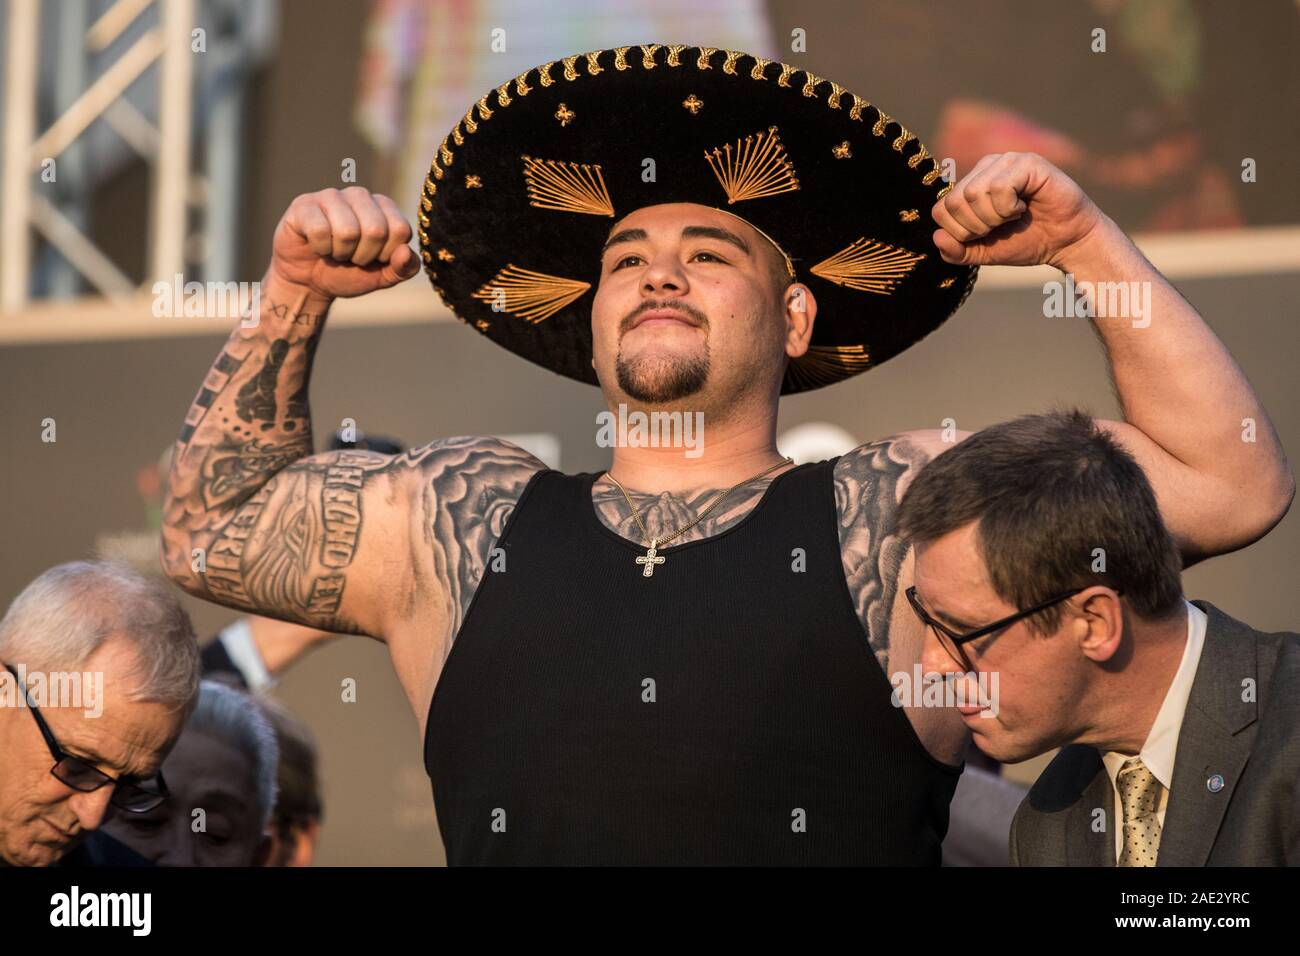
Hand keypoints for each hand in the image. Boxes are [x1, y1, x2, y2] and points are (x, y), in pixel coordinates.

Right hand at [269, 187, 419, 298]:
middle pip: (376, 230)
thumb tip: (405, 252)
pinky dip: (320, 248)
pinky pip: (320, 230)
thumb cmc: (349, 273)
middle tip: (351, 256)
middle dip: (363, 255)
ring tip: (334, 250)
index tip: (374, 258)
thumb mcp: (383, 276)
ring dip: (340, 253)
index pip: (400, 230)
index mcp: (384, 207)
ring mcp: (332, 196)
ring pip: (347, 231)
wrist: (309, 281)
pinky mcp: (305, 204)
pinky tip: (316, 245)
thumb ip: (404, 268)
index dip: (387, 254)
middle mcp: (360, 195)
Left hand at [930, 152, 1105, 269]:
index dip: (959, 232)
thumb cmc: (1027, 241)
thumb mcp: (984, 252)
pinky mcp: (1028, 162)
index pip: (940, 209)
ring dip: (994, 217)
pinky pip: (999, 187)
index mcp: (971, 184)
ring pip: (974, 194)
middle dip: (976, 227)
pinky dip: (1009, 207)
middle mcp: (985, 167)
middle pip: (955, 202)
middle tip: (1000, 226)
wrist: (1067, 242)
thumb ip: (957, 251)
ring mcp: (1006, 160)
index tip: (985, 234)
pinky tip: (1024, 206)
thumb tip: (936, 238)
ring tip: (1013, 216)